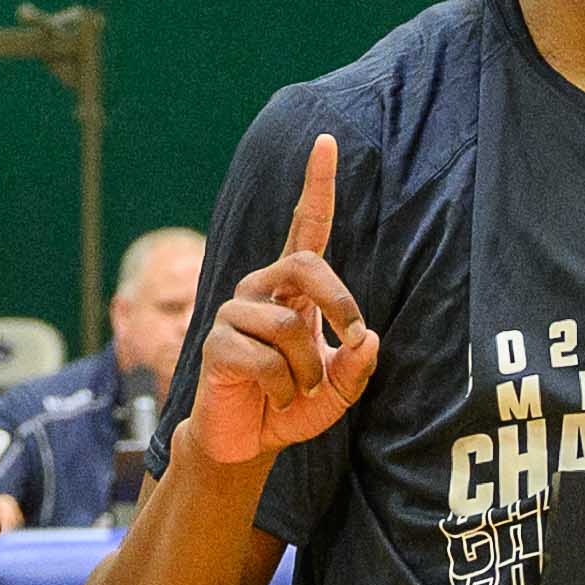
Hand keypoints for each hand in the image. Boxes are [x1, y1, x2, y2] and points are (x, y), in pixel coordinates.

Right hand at [188, 136, 378, 466]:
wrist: (246, 442)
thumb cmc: (292, 406)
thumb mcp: (339, 390)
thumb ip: (357, 365)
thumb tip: (368, 337)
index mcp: (292, 288)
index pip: (306, 227)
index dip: (317, 185)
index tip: (327, 141)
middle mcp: (261, 289)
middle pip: (307, 264)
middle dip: (340, 301)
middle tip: (352, 339)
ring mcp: (234, 313)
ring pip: (288, 326)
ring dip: (308, 369)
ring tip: (297, 391)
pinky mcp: (216, 344)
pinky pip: (266, 361)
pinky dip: (283, 389)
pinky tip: (272, 398)